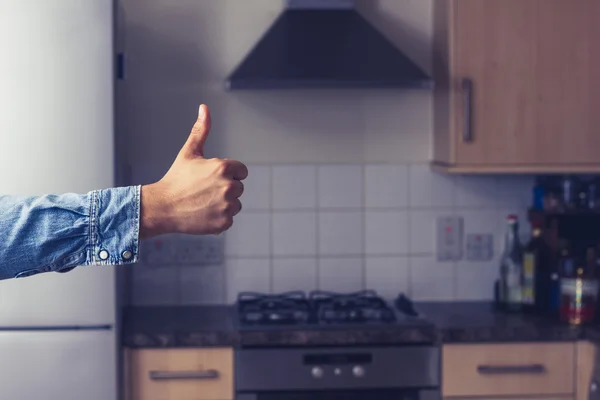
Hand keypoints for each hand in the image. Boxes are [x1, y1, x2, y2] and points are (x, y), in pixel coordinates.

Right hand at [139, 104, 247, 238]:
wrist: (162, 207)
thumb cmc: (175, 179)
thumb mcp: (189, 152)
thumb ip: (201, 130)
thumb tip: (204, 108)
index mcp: (224, 168)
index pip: (242, 171)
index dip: (228, 173)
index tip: (211, 178)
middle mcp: (229, 187)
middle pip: (239, 188)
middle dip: (225, 189)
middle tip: (203, 191)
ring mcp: (227, 206)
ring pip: (236, 204)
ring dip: (224, 204)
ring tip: (203, 202)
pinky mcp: (224, 222)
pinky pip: (229, 219)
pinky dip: (218, 218)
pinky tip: (202, 214)